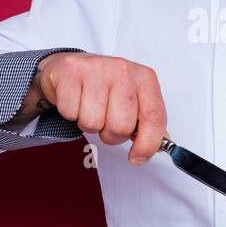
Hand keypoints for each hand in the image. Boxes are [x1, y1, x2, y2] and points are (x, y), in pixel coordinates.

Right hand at [35, 52, 168, 165]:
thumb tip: (156, 147)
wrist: (69, 68)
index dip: (147, 144)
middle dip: (111, 134)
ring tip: (89, 109)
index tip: (137, 158)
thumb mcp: (131, 99)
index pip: (154, 117)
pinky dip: (71, 114)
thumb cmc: (103, 87)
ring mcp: (96, 69)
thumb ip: (146, 122)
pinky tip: (76, 100)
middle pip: (121, 126)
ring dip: (89, 124)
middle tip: (105, 122)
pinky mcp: (70, 71)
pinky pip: (71, 112)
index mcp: (144, 78)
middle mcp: (123, 70)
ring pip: (93, 122)